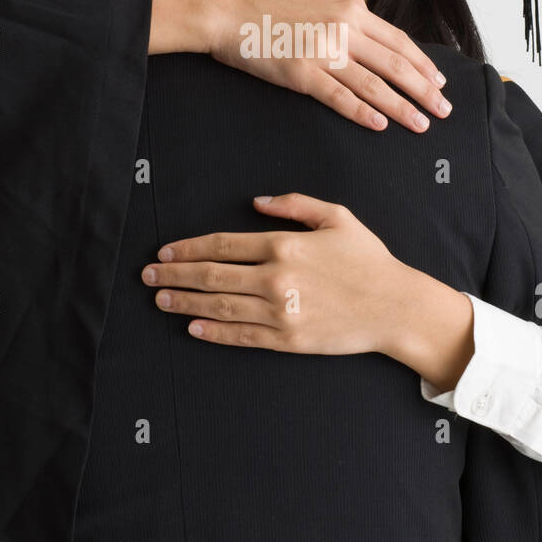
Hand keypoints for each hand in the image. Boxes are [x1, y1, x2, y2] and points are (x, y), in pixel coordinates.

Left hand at [141, 192, 474, 388]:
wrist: (394, 305)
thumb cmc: (367, 259)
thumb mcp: (336, 217)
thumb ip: (294, 204)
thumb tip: (256, 202)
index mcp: (284, 244)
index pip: (222, 245)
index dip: (188, 249)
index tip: (165, 253)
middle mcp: (276, 278)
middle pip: (211, 276)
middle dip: (174, 276)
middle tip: (148, 276)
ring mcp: (280, 312)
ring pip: (219, 307)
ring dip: (184, 303)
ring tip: (160, 299)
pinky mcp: (287, 340)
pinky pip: (240, 336)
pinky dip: (212, 332)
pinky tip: (192, 328)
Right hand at [206, 0, 451, 132]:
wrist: (229, 12)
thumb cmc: (270, 4)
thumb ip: (347, 7)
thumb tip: (372, 23)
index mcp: (350, 9)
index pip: (398, 41)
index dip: (422, 64)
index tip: (439, 82)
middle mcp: (343, 29)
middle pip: (395, 65)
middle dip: (424, 90)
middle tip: (443, 111)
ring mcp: (323, 52)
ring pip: (374, 85)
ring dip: (401, 107)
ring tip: (421, 124)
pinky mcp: (302, 73)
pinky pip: (339, 97)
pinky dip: (362, 112)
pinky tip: (380, 125)